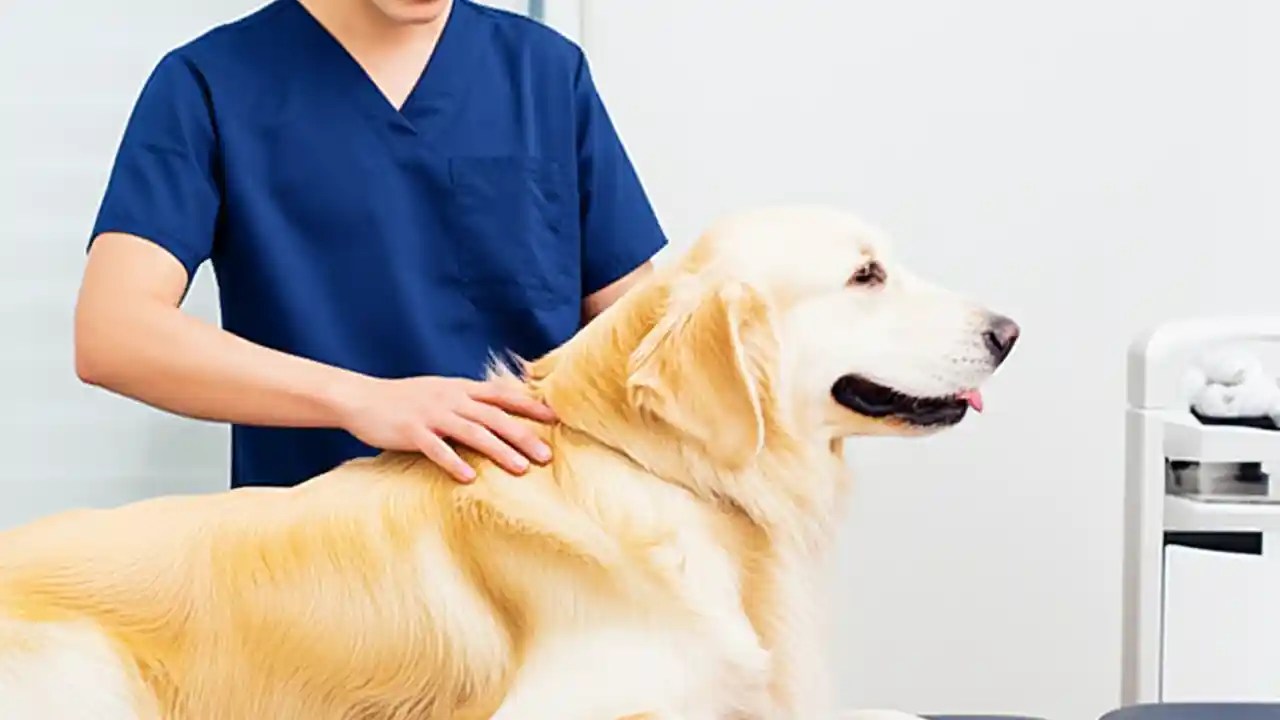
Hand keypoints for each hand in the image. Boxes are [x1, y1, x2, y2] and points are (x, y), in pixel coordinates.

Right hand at [337, 375, 556, 482]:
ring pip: (472, 433)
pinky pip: (436, 449)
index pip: (502, 396)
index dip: (529, 406)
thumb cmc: (404, 399)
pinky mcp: (411, 432)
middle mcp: (450, 399)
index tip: (554, 418)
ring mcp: (431, 415)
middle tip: (547, 456)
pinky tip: (469, 478)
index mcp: (459, 389)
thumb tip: (498, 409)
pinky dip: (454, 463)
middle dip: (523, 435)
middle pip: (494, 417)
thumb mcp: (440, 391)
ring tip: (521, 469)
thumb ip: (467, 399)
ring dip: (499, 451)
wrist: (361, 398)